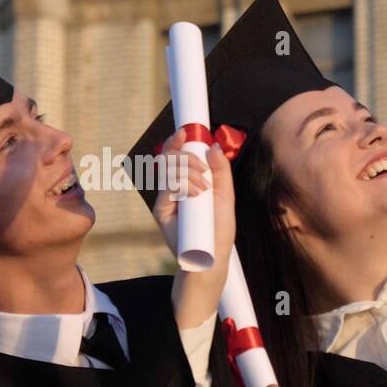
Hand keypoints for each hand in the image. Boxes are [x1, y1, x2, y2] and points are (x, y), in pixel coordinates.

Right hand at [152, 129, 235, 258]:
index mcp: (186, 181)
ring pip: (167, 171)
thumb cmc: (219, 227)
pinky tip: (196, 194)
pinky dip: (183, 185)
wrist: (213, 254)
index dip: (176, 141)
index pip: (176, 156)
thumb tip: (213, 146)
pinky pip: (167, 188)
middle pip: (168, 159)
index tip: (184, 132)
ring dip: (187, 172)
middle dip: (186, 157)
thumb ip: (222, 171)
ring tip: (204, 188)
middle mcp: (173, 188)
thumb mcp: (226, 194)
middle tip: (204, 170)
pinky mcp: (161, 211)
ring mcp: (166, 199)